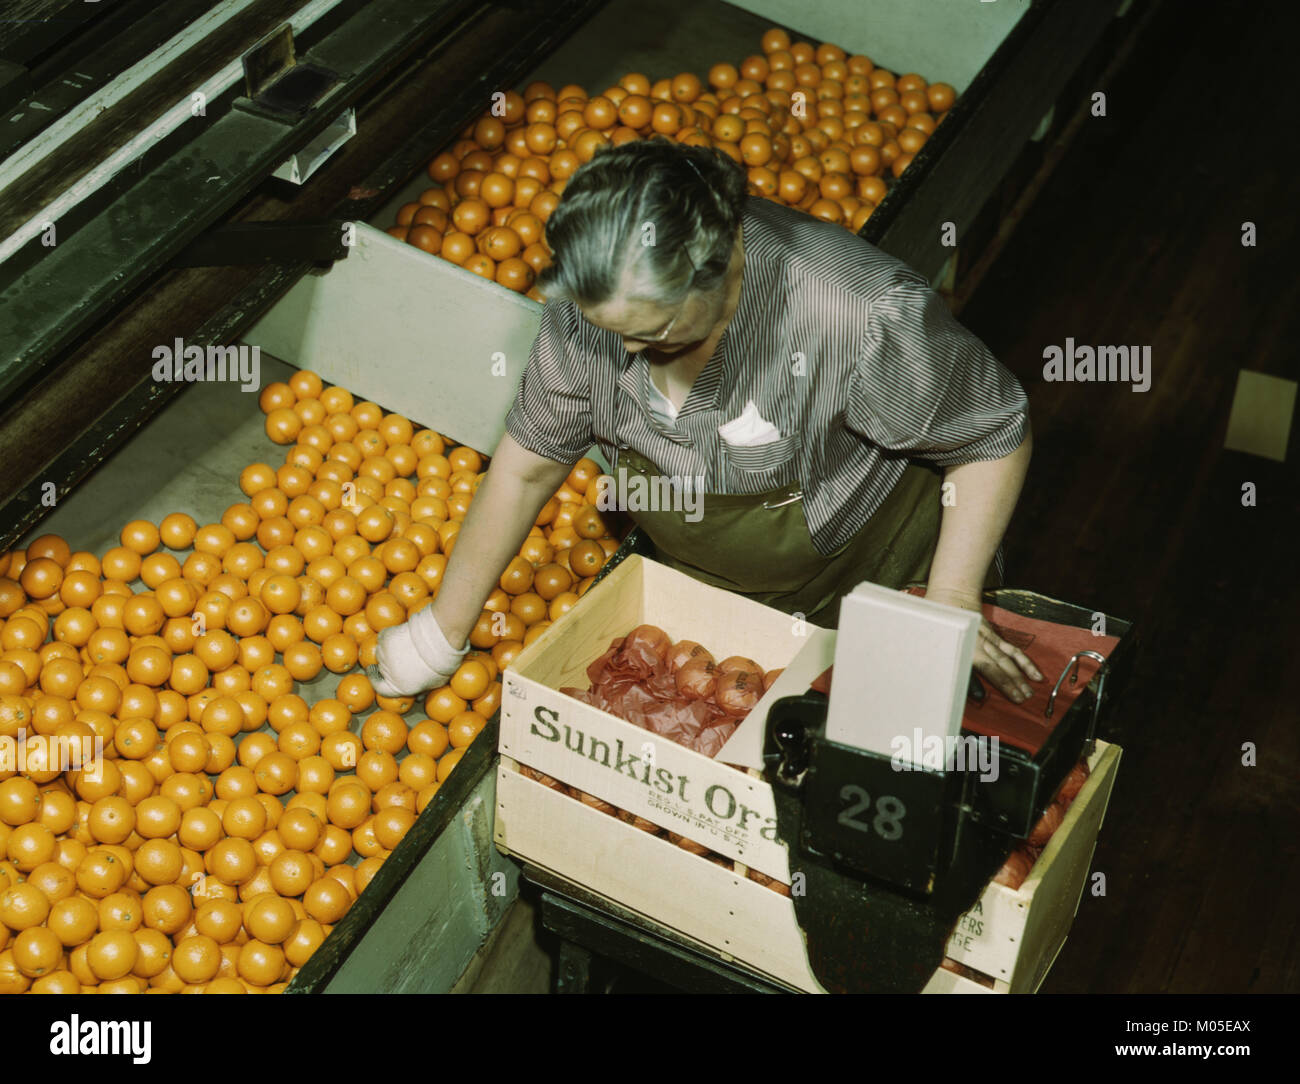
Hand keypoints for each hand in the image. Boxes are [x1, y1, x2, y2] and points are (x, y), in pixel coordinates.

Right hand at [367, 605, 467, 697]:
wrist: (439, 638)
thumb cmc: (443, 662)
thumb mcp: (437, 682)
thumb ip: (424, 690)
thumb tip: (418, 698)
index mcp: (400, 687)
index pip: (380, 688)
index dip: (377, 681)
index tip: (375, 673)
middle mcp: (388, 673)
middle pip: (382, 669)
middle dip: (389, 664)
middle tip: (402, 655)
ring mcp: (385, 655)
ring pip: (381, 652)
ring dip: (389, 650)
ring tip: (405, 644)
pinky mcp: (385, 638)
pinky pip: (382, 638)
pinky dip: (389, 637)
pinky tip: (401, 634)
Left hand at [921, 586, 1043, 703]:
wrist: (950, 599)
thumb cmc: (941, 626)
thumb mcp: (939, 647)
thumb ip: (957, 671)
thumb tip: (977, 694)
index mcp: (967, 649)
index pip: (989, 670)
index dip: (1002, 684)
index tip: (1011, 697)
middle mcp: (981, 645)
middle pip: (1001, 667)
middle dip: (1014, 684)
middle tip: (1025, 700)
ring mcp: (990, 640)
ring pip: (1008, 660)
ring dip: (1020, 676)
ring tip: (1030, 693)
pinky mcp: (995, 637)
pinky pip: (1012, 651)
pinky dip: (1024, 662)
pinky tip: (1034, 674)